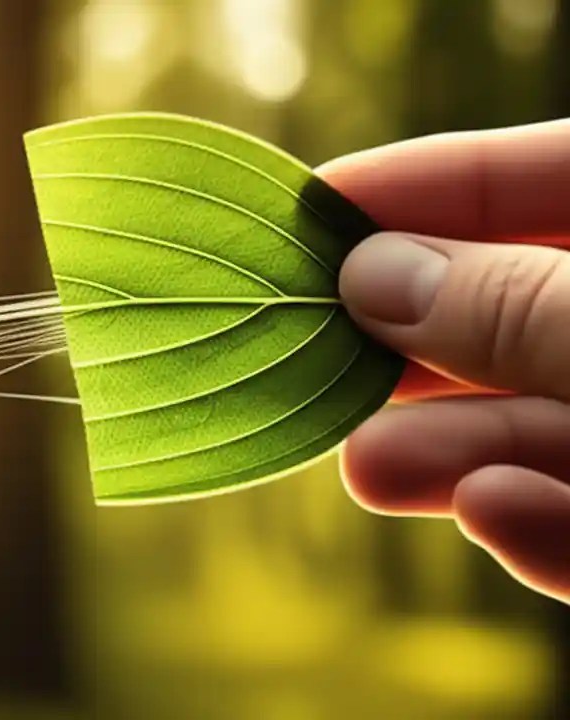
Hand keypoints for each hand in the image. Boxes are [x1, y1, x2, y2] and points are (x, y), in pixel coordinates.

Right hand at [322, 119, 569, 602]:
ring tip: (368, 469)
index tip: (310, 208)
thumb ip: (521, 308)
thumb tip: (373, 275)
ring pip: (548, 430)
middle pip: (522, 310)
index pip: (549, 178)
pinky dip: (545, 529)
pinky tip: (494, 513)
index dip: (428, 185)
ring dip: (455, 451)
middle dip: (413, 340)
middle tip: (303, 345)